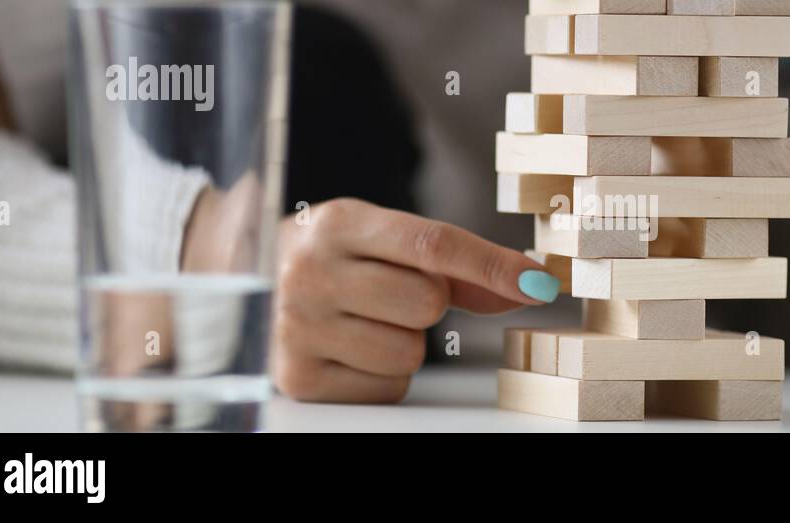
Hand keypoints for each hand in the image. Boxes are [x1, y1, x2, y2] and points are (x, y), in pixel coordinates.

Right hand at [271, 198, 559, 402]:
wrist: (251, 288)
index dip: (493, 265)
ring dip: (403, 343)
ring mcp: (298, 328)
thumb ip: (458, 265)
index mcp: (337, 224)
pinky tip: (350, 351)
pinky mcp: (299, 378)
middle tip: (389, 295)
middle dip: (427, 304)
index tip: (539, 283)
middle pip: (428, 303)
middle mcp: (309, 273)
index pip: (432, 244)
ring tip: (364, 322)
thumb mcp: (383, 242)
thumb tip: (530, 285)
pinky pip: (388, 388)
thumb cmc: (337, 262)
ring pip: (410, 352)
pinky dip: (382, 376)